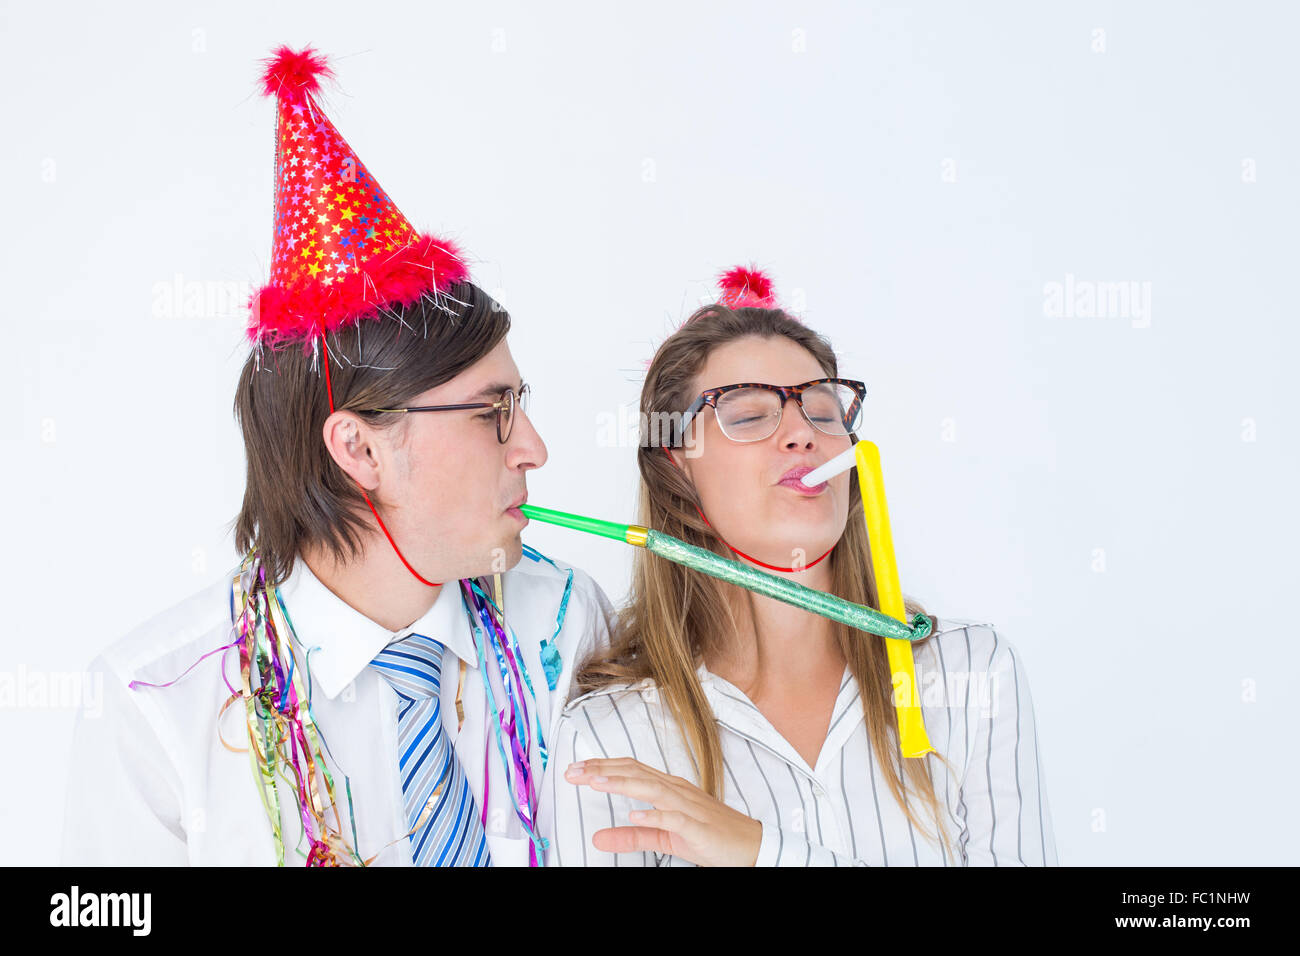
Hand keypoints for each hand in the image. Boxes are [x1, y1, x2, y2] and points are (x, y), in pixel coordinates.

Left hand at [563, 758, 761, 865]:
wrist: (750, 847)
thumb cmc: (709, 837)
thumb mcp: (664, 838)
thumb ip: (632, 836)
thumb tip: (598, 838)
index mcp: (668, 789)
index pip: (631, 770)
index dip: (602, 767)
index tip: (575, 769)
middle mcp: (676, 791)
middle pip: (635, 773)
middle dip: (602, 770)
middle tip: (572, 771)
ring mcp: (688, 806)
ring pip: (652, 789)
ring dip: (622, 784)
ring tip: (595, 783)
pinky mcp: (698, 827)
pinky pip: (674, 818)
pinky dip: (654, 815)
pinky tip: (634, 814)